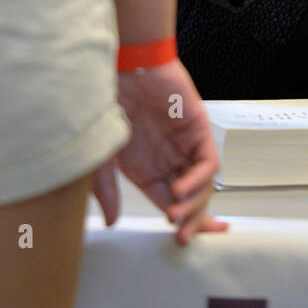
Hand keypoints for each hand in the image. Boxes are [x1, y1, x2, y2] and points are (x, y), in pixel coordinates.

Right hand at [92, 58, 228, 245]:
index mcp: (147, 169)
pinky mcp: (197, 127)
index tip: (181, 242)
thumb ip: (106, 189)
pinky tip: (182, 188)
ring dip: (193, 203)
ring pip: (203, 184)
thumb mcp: (99, 155)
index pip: (172, 204)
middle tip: (185, 238)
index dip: (180, 224)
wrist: (123, 65)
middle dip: (194, 221)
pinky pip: (207, 161)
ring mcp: (184, 143)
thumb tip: (111, 222)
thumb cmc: (107, 102)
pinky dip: (198, 179)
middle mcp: (168, 158)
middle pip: (193, 198)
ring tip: (175, 214)